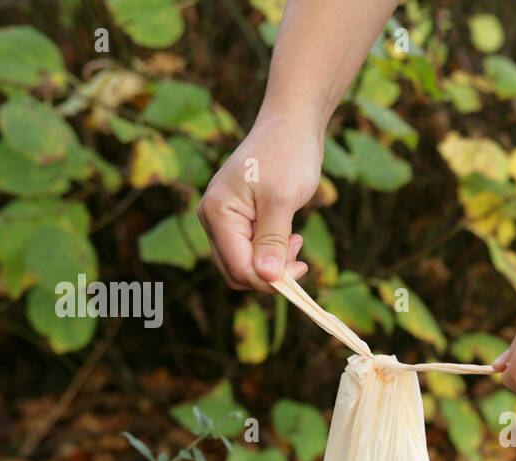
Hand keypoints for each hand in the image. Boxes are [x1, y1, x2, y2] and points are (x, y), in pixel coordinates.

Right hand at [197, 115, 322, 291]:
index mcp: (217, 214)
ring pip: (245, 264)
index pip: (238, 267)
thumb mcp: (281, 200)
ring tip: (296, 242)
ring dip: (273, 264)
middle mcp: (214, 219)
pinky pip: (253, 251)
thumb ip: (272, 240)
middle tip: (301, 260)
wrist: (291, 126)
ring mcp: (226, 220)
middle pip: (237, 271)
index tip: (301, 269)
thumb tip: (266, 277)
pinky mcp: (242, 219)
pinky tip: (292, 238)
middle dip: (269, 274)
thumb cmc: (286, 155)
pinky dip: (273, 253)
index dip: (268, 279)